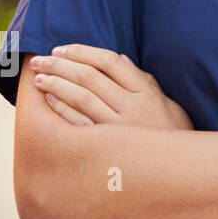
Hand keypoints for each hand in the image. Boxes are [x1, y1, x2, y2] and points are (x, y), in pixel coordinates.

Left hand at [29, 44, 193, 130]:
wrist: (179, 169)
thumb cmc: (171, 133)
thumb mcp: (166, 102)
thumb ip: (144, 80)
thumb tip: (121, 59)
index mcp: (145, 91)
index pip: (110, 62)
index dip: (83, 52)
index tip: (62, 48)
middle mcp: (132, 105)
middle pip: (90, 76)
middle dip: (61, 65)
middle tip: (40, 59)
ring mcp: (118, 127)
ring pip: (81, 97)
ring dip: (56, 85)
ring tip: (38, 77)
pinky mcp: (106, 146)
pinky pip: (79, 124)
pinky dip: (62, 109)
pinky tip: (48, 100)